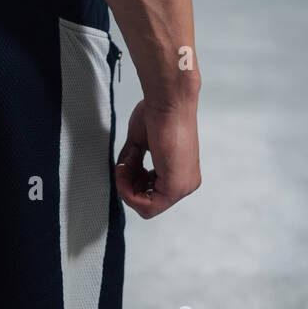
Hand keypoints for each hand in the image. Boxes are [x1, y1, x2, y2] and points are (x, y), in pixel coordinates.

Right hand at [114, 98, 200, 217]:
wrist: (168, 101)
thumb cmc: (159, 113)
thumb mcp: (141, 143)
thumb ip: (133, 163)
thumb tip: (122, 176)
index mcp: (182, 173)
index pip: (152, 194)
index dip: (133, 182)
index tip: (125, 164)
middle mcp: (186, 183)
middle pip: (148, 203)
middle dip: (128, 185)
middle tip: (123, 164)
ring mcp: (182, 187)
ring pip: (146, 207)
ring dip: (127, 186)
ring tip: (125, 162)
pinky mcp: (175, 187)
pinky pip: (146, 206)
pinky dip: (129, 191)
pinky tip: (127, 168)